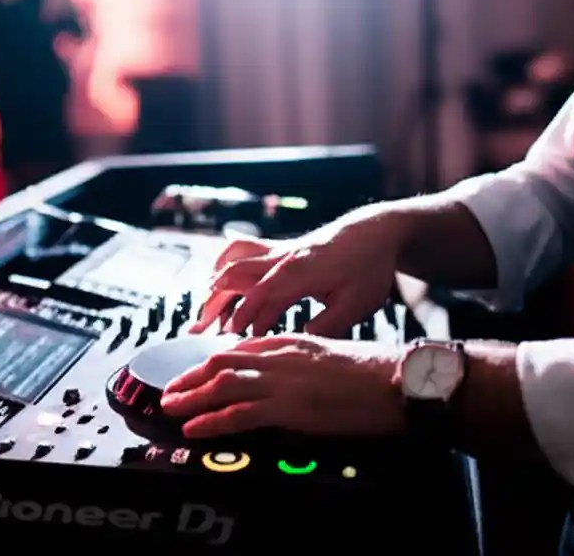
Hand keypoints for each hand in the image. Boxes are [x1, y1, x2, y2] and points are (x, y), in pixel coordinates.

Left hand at [160, 334, 404, 438]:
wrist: (398, 380)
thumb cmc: (375, 373)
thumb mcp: (332, 358)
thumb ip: (306, 366)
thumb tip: (292, 383)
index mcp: (292, 342)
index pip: (241, 348)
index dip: (213, 362)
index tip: (197, 372)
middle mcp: (281, 355)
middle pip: (222, 362)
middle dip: (192, 376)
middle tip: (171, 389)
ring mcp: (282, 380)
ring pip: (222, 385)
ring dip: (192, 397)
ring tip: (171, 407)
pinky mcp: (288, 406)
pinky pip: (238, 413)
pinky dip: (212, 420)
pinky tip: (195, 427)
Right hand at [190, 206, 407, 336]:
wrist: (374, 232)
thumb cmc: (368, 269)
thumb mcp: (356, 305)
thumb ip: (326, 326)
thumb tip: (296, 342)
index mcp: (300, 272)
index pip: (260, 294)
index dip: (241, 317)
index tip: (227, 339)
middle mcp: (282, 257)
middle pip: (235, 274)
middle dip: (214, 303)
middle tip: (199, 329)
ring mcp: (278, 251)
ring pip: (233, 260)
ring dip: (215, 284)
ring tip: (205, 311)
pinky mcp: (279, 250)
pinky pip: (242, 253)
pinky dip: (225, 268)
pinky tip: (220, 286)